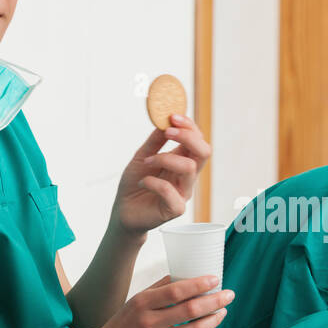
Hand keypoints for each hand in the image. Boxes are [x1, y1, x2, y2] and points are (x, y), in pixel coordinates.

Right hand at [98, 275, 234, 327]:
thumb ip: (159, 288)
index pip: (177, 291)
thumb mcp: (136, 300)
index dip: (199, 284)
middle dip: (215, 301)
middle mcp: (150, 323)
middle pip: (191, 310)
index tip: (215, 279)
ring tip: (222, 312)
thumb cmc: (124, 322)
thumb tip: (186, 276)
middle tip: (229, 294)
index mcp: (143, 303)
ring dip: (213, 320)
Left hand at [111, 114, 210, 236]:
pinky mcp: (175, 209)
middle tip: (168, 131)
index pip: (197, 140)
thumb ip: (154, 142)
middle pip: (204, 152)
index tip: (173, 116)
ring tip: (146, 162)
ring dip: (164, 158)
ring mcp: (183, 192)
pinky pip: (170, 191)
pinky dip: (153, 182)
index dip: (189, 126)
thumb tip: (164, 121)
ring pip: (189, 168)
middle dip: (188, 137)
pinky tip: (143, 182)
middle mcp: (187, 176)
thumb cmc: (136, 183)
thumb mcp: (142, 157)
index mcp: (182, 161)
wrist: (123, 210)